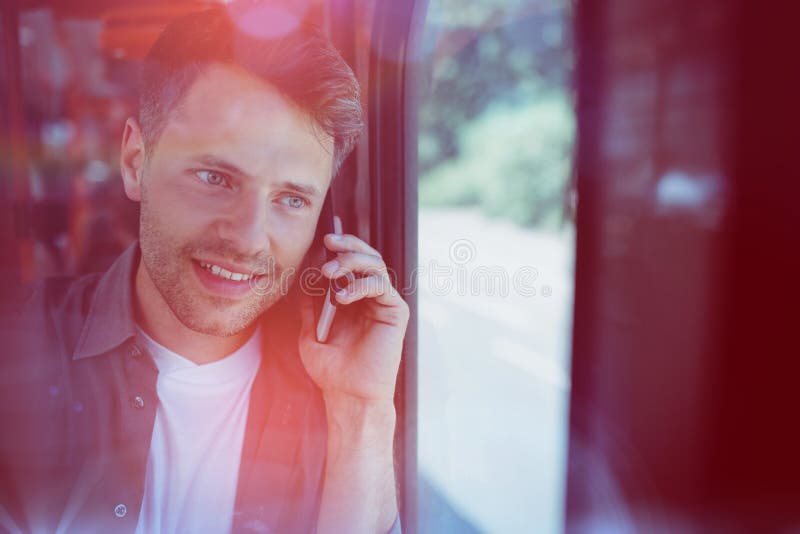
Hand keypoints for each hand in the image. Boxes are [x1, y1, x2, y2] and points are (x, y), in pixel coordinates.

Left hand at [298, 230, 408, 404]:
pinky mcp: (395, 312)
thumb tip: (306, 274)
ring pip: (376, 265)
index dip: (341, 246)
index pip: (352, 262)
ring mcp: (384, 303)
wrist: (347, 395)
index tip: (323, 240)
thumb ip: (309, 303)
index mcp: (353, 299)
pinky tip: (342, 296)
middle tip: (329, 243)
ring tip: (330, 272)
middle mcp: (371, 298)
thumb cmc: (330, 369)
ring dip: (352, 261)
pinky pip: (382, 286)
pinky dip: (361, 284)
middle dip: (348, 245)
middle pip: (367, 256)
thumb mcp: (309, 330)